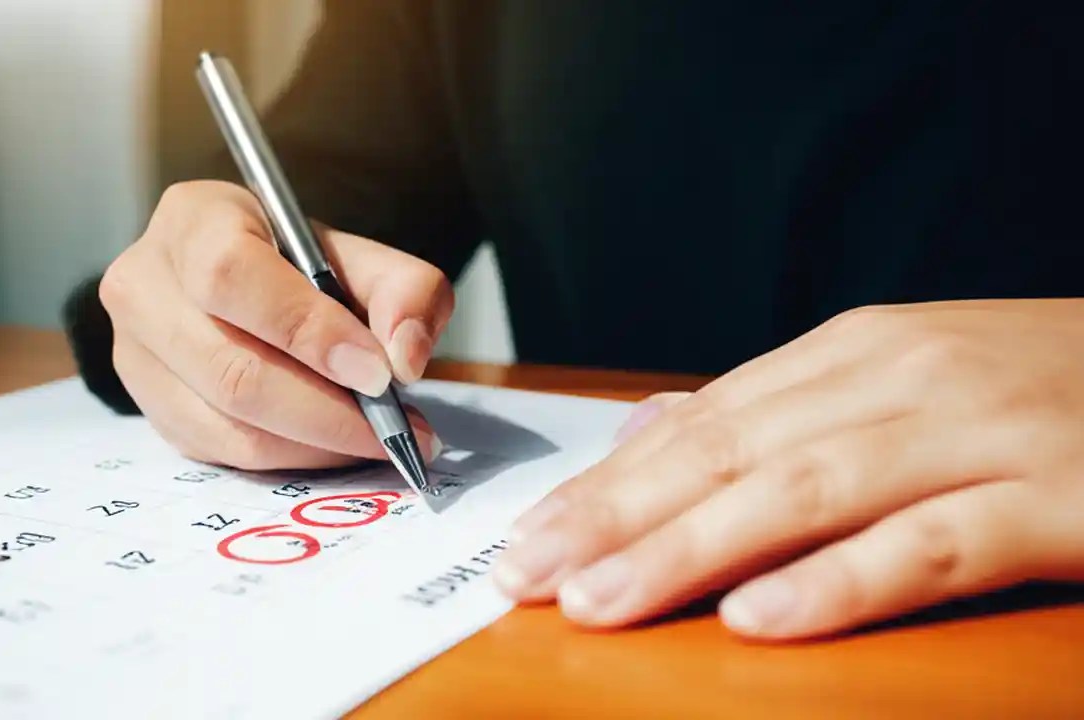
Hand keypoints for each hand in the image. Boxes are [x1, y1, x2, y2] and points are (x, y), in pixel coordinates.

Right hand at [99, 181, 447, 469]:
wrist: (244, 285)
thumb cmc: (299, 265)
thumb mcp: (360, 256)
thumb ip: (404, 291)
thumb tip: (405, 358)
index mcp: (193, 221)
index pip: (233, 276)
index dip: (308, 331)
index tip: (378, 373)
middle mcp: (143, 285)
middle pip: (232, 370)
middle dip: (328, 412)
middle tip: (395, 428)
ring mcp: (135, 354)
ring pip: (230, 426)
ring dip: (317, 445)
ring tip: (377, 439)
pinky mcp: (150, 410)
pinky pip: (224, 453)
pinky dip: (293, 458)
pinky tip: (335, 445)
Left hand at [495, 299, 1083, 638]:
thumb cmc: (1040, 388)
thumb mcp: (901, 380)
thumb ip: (781, 407)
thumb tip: (654, 425)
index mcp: (856, 353)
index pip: (704, 424)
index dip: (607, 485)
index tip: (528, 538)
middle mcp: (903, 380)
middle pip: (732, 455)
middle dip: (618, 518)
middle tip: (529, 575)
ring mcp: (980, 434)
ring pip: (807, 492)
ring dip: (691, 550)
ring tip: (603, 603)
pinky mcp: (1061, 498)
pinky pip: (934, 545)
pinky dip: (843, 581)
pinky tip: (763, 619)